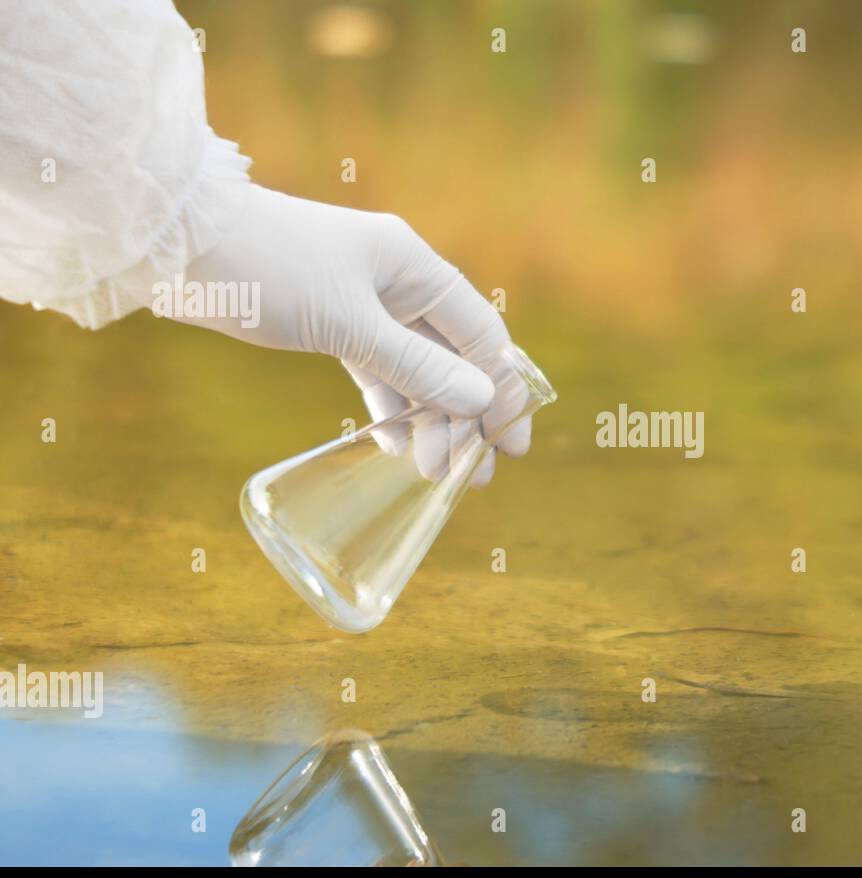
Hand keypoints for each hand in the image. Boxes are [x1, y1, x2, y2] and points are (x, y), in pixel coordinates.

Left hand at [175, 184, 530, 485]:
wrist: (180, 246)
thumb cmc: (268, 269)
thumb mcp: (350, 324)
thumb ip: (416, 366)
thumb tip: (481, 401)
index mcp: (414, 265)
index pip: (481, 333)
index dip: (502, 388)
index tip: (509, 442)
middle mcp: (398, 282)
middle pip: (453, 357)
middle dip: (467, 416)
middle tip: (476, 475)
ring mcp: (366, 304)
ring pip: (416, 370)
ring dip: (431, 420)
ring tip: (439, 472)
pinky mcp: (333, 323)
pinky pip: (379, 372)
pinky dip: (391, 408)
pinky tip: (401, 446)